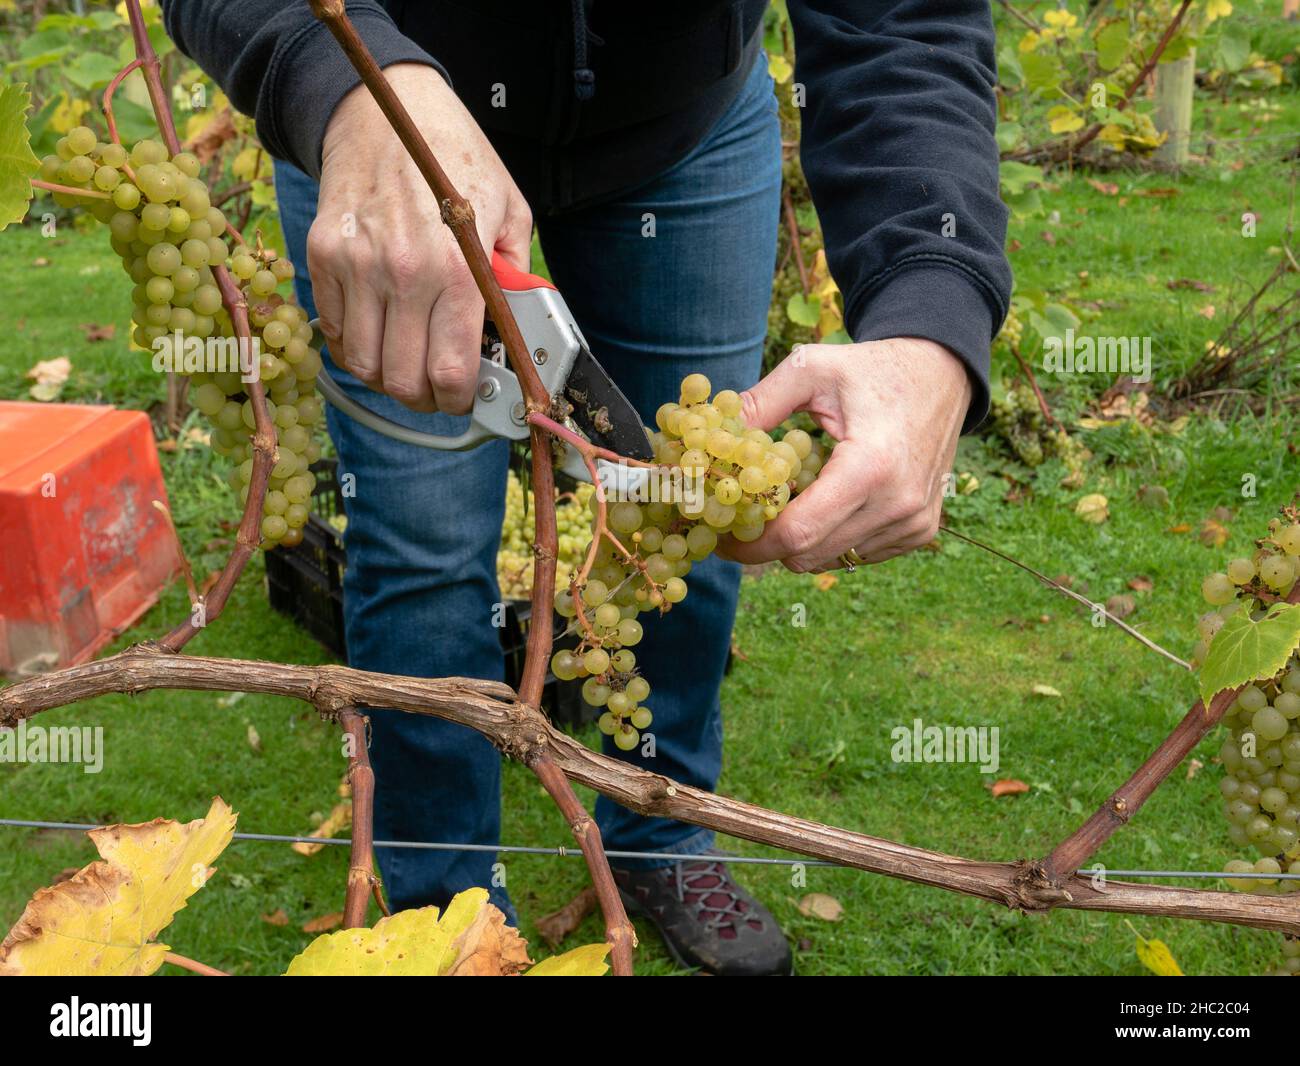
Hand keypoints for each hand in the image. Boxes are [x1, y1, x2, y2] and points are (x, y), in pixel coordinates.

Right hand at [307, 63, 532, 412]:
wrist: (385, 110)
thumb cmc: (454, 160)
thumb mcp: (510, 213)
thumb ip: (515, 279)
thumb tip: (517, 334)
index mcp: (457, 268)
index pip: (450, 371)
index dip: (460, 400)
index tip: (466, 396)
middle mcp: (403, 273)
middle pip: (403, 381)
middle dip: (427, 398)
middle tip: (438, 388)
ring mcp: (356, 266)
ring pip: (363, 366)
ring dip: (388, 377)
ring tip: (408, 361)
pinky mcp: (322, 256)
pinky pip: (334, 332)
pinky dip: (355, 346)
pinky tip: (379, 331)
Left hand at [720, 338, 971, 571]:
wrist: (942, 374)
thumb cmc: (872, 369)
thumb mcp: (811, 369)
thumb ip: (760, 402)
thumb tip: (708, 435)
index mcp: (870, 466)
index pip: (798, 533)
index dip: (752, 544)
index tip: (722, 538)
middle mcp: (898, 504)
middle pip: (809, 555)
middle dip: (768, 545)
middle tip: (742, 522)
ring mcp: (914, 522)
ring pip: (832, 558)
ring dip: (802, 540)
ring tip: (790, 500)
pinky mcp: (922, 530)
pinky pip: (859, 552)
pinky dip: (833, 536)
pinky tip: (829, 500)